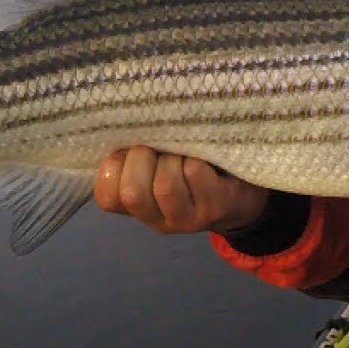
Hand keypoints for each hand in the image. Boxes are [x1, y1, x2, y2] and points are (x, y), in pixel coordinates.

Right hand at [93, 146, 269, 233]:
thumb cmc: (190, 172)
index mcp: (138, 209)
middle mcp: (159, 221)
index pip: (107, 198)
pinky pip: (195, 172)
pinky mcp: (216, 208)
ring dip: (173, 158)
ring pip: (165, 184)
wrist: (241, 195)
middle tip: (157, 148)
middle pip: (133, 193)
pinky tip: (203, 158)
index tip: (129, 151)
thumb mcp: (156, 168)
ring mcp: (189, 219)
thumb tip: (120, 126)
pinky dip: (196, 157)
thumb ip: (134, 158)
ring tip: (183, 153)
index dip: (111, 169)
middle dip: (141, 159)